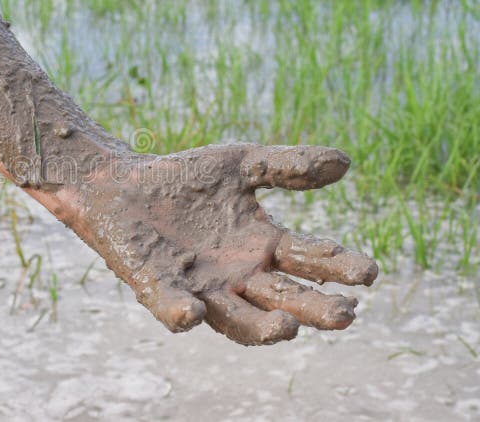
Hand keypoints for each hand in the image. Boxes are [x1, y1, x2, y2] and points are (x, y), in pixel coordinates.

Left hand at [74, 143, 377, 344]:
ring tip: (289, 327)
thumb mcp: (240, 165)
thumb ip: (286, 166)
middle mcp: (237, 276)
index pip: (310, 261)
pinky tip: (193, 312)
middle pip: (284, 299)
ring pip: (237, 320)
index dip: (339, 268)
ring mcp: (198, 286)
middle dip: (315, 309)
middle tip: (345, 313)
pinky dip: (180, 312)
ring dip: (262, 328)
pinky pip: (171, 306)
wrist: (122, 184)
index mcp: (262, 246)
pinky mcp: (157, 285)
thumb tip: (346, 162)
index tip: (368, 272)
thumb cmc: (184, 180)